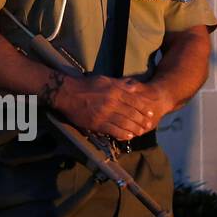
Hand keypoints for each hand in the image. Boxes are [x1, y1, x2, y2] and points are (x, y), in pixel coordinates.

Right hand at [50, 75, 167, 141]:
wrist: (66, 94)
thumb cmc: (85, 85)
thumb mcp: (104, 80)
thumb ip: (120, 84)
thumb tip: (135, 86)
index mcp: (114, 91)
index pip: (134, 101)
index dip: (144, 108)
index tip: (150, 113)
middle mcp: (111, 103)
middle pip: (132, 114)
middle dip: (142, 120)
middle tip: (148, 125)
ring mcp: (104, 114)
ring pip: (125, 123)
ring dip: (135, 129)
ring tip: (140, 132)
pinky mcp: (97, 124)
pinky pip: (113, 131)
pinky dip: (122, 134)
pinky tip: (128, 136)